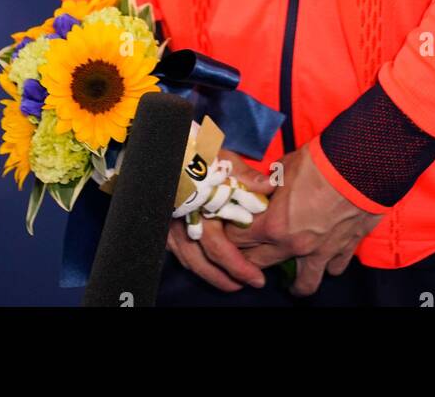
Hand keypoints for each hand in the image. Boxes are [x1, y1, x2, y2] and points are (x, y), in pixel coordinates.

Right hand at [165, 148, 277, 291]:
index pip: (217, 247)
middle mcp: (181, 223)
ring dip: (212, 275)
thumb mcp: (222, 160)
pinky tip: (211, 267)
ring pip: (190, 261)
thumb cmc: (196, 154)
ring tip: (234, 283)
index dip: (237, 266)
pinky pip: (181, 253)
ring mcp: (169, 227)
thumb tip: (270, 186)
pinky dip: (197, 264)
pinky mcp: (164, 228)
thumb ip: (245, 176)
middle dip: (227, 278)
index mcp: (197, 208)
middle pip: (202, 261)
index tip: (257, 277)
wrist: (168, 152)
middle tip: (252, 283)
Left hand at [222, 143, 382, 296]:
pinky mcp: (344, 250)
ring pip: (303, 285)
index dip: (233, 233)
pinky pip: (334, 269)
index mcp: (273, 224)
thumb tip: (264, 185)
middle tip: (253, 249)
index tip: (235, 228)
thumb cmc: (319, 162)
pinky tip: (326, 255)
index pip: (238, 241)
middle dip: (250, 259)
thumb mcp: (285, 166)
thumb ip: (270, 182)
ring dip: (294, 281)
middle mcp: (293, 245)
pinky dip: (328, 265)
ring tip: (291, 275)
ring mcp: (320, 252)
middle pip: (260, 266)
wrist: (359, 165)